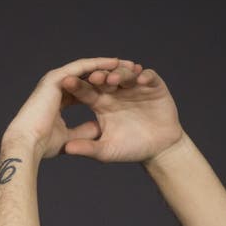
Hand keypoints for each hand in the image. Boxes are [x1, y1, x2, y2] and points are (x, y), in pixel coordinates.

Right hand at [2, 56, 141, 159]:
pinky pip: (83, 67)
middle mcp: (58, 85)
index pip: (86, 88)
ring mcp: (56, 79)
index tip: (122, 89)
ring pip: (88, 67)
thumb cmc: (43, 145)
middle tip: (129, 70)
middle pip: (89, 75)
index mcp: (59, 97)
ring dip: (107, 65)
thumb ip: (83, 131)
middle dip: (109, 73)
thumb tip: (98, 128)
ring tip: (127, 63)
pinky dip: (99, 64)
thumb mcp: (69, 137)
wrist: (27, 143)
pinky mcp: (57, 78)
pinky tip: (115, 63)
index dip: (103, 88)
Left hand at [61, 63, 184, 163]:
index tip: (67, 83)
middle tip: (94, 77)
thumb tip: (66, 149)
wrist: (158, 149)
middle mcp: (116, 91)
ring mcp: (134, 86)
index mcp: (101, 102)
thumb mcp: (107, 151)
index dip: (78, 85)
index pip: (86, 90)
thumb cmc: (131, 150)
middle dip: (99, 76)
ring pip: (125, 74)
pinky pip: (149, 76)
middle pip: (105, 77)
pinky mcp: (153, 85)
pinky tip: (140, 79)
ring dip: (119, 74)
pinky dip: (145, 76)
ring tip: (114, 79)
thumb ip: (88, 148)